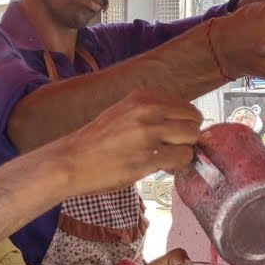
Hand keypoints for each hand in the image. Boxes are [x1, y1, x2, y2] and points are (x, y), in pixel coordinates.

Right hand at [57, 89, 200, 195]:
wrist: (71, 161)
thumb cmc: (97, 141)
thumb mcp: (124, 113)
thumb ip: (151, 113)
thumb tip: (182, 124)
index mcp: (143, 97)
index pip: (186, 107)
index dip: (185, 124)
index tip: (174, 136)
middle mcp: (148, 110)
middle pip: (194, 121)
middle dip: (189, 137)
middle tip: (174, 148)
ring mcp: (148, 133)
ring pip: (191, 138)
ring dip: (185, 151)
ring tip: (167, 158)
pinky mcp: (148, 157)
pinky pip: (182, 158)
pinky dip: (178, 165)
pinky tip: (163, 167)